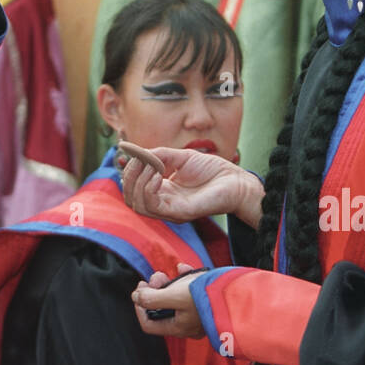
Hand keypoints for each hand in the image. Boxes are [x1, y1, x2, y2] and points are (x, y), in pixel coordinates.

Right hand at [118, 141, 257, 225]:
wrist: (235, 180)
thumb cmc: (212, 169)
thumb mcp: (179, 156)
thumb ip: (157, 155)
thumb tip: (133, 151)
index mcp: (162, 191)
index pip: (133, 188)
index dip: (129, 171)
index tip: (136, 155)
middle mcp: (163, 203)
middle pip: (131, 199)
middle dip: (129, 177)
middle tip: (138, 161)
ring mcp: (170, 210)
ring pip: (138, 205)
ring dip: (137, 183)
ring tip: (150, 167)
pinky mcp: (179, 213)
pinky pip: (153, 206)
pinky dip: (149, 188)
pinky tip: (158, 175)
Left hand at [131, 263, 205, 338]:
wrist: (239, 294)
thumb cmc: (206, 297)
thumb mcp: (175, 296)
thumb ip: (152, 298)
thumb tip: (136, 297)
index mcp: (178, 328)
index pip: (148, 324)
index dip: (140, 306)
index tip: (140, 289)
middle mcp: (187, 324)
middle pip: (161, 310)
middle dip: (155, 291)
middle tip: (157, 276)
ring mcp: (198, 314)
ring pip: (175, 299)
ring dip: (169, 283)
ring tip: (171, 271)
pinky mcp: (207, 302)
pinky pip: (191, 292)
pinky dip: (185, 279)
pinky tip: (184, 267)